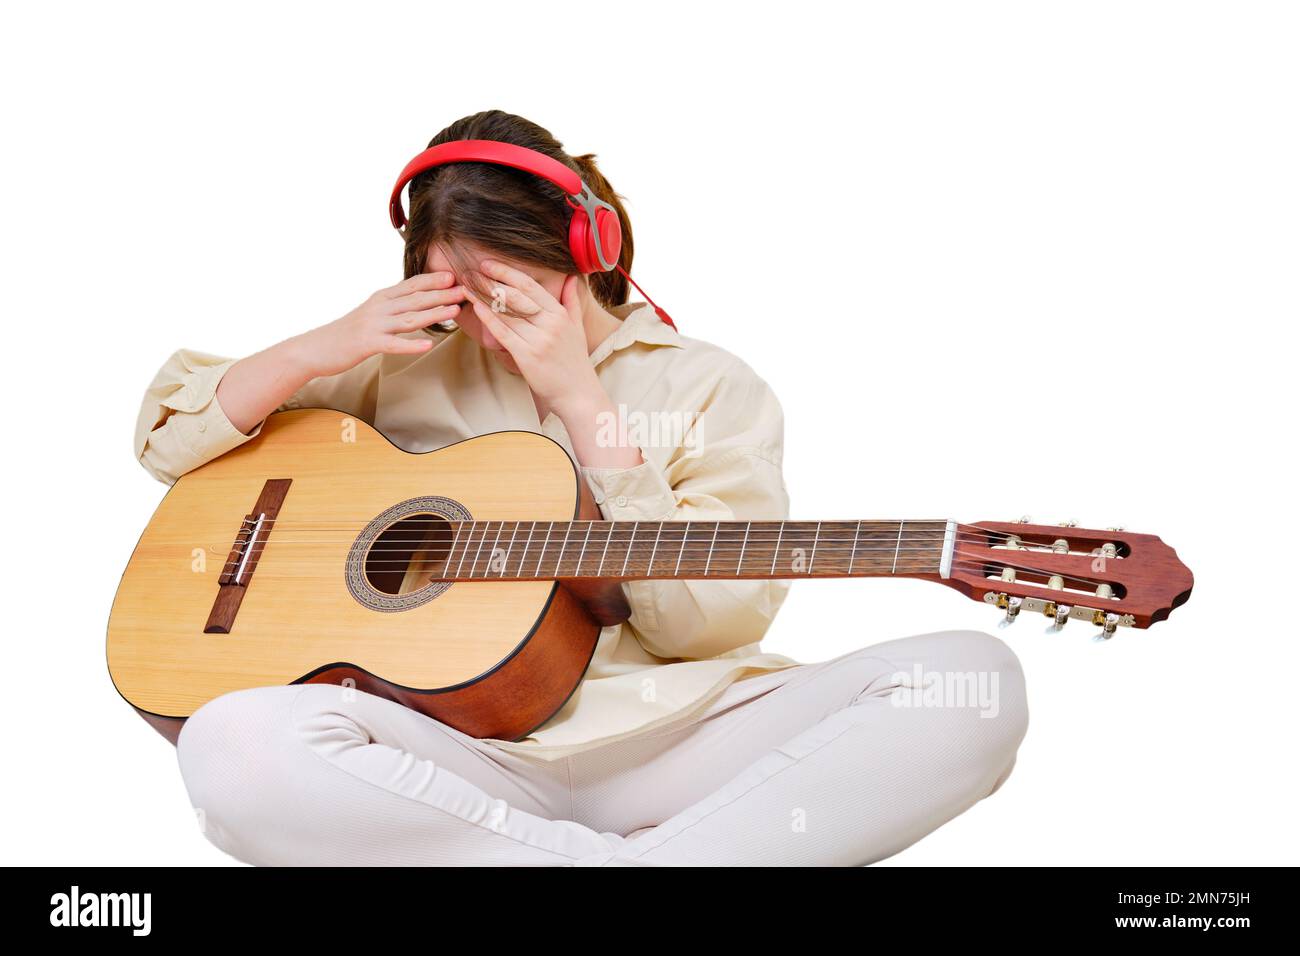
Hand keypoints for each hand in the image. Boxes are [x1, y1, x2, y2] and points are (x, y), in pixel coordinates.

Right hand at [299, 271, 465, 376]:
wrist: (317, 347)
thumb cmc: (348, 333)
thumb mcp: (372, 314)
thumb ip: (393, 307)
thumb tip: (416, 302)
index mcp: (381, 298)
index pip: (411, 285)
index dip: (433, 280)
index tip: (455, 275)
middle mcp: (379, 307)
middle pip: (415, 299)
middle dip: (441, 293)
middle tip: (465, 289)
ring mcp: (373, 324)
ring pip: (408, 318)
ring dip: (433, 313)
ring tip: (455, 310)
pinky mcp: (367, 343)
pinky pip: (393, 344)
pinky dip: (411, 345)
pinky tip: (428, 345)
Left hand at [466, 258, 603, 416]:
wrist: (578, 394)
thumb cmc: (574, 362)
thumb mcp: (577, 328)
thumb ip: (572, 301)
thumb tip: (571, 277)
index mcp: (560, 314)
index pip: (530, 285)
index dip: (507, 272)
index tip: (489, 264)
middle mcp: (550, 323)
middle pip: (515, 294)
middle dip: (491, 280)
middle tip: (471, 270)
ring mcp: (538, 340)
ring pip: (506, 312)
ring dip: (483, 296)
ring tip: (467, 285)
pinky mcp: (527, 356)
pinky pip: (503, 332)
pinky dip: (488, 318)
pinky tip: (475, 307)